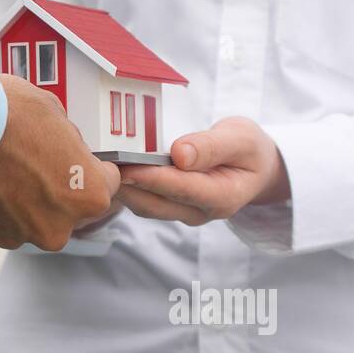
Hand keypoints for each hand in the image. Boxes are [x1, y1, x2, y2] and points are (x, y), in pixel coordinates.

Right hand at [0, 74, 120, 250]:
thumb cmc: (4, 115)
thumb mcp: (52, 111)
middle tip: (29, 158)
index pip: (107, 184)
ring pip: (30, 218)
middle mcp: (59, 225)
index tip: (74, 157)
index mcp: (89, 194)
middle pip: (67, 208)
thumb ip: (66, 140)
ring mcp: (20, 235)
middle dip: (54, 187)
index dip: (90, 166)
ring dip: (22, 199)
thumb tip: (62, 147)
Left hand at [115, 116, 288, 225]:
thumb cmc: (249, 150)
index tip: (127, 166)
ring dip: (121, 189)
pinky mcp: (170, 207)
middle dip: (128, 185)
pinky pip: (143, 201)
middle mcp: (200, 212)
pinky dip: (125, 188)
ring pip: (145, 206)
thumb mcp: (241, 139)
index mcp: (223, 197)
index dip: (153, 178)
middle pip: (157, 202)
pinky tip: (109, 171)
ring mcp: (183, 213)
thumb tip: (180, 153)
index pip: (182, 188)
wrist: (256, 168)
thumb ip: (213, 146)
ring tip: (97, 167)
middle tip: (100, 165)